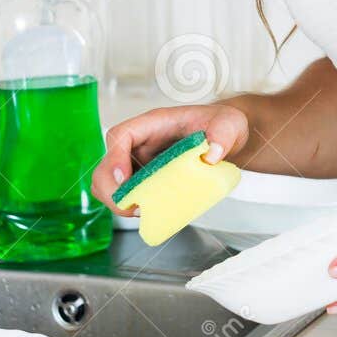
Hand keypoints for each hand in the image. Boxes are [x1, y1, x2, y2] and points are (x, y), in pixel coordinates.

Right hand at [90, 101, 249, 215]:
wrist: (226, 138)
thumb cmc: (221, 125)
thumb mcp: (230, 123)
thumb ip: (223, 133)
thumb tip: (212, 155)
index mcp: (155, 124)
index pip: (121, 135)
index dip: (114, 157)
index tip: (123, 178)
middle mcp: (142, 144)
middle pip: (107, 165)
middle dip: (111, 189)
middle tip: (133, 207)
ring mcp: (142, 163)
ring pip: (111, 184)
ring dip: (118, 201)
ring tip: (141, 211)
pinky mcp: (147, 180)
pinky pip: (128, 195)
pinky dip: (131, 207)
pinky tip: (150, 213)